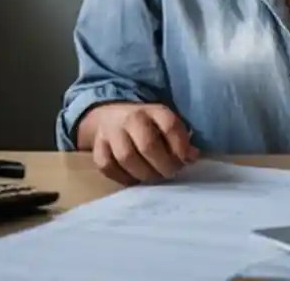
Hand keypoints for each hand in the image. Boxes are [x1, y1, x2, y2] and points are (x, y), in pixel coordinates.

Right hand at [78, 103, 200, 184]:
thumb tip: (192, 157)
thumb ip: (181, 139)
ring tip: (153, 178)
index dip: (181, 146)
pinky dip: (122, 177)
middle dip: (163, 165)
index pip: (170, 126)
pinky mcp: (98, 146)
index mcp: (154, 110)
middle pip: (148, 145)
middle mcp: (131, 118)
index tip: (187, 160)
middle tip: (170, 173)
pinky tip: (134, 179)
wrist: (111, 115)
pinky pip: (107, 166)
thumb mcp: (166, 123)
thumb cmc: (147, 125)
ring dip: (144, 174)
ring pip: (126, 158)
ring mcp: (111, 132)